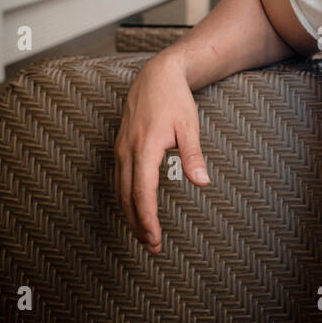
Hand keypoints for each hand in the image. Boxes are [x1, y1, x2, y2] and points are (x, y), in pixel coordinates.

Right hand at [115, 54, 210, 252]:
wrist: (155, 76)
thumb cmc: (175, 100)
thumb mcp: (189, 125)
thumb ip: (193, 155)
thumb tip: (202, 182)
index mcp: (145, 148)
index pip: (143, 192)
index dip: (147, 218)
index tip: (154, 238)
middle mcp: (128, 152)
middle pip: (127, 197)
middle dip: (138, 224)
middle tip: (151, 246)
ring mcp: (121, 150)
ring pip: (120, 190)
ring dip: (130, 215)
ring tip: (144, 235)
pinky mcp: (120, 148)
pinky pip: (119, 179)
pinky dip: (125, 199)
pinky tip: (134, 209)